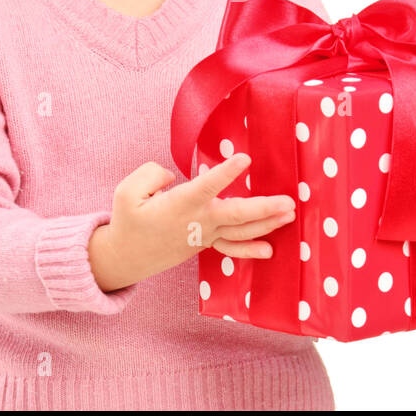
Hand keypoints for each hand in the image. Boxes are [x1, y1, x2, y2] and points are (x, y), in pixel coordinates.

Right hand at [92, 154, 295, 290]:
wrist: (126, 257)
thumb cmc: (127, 220)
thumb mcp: (127, 191)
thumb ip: (151, 174)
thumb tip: (173, 176)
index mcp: (179, 204)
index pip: (207, 186)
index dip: (226, 173)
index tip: (245, 159)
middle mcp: (197, 221)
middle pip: (235, 215)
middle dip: (263, 208)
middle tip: (288, 202)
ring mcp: (204, 236)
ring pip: (239, 231)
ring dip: (266, 224)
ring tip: (289, 214)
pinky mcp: (205, 244)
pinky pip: (231, 248)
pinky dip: (250, 250)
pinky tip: (269, 250)